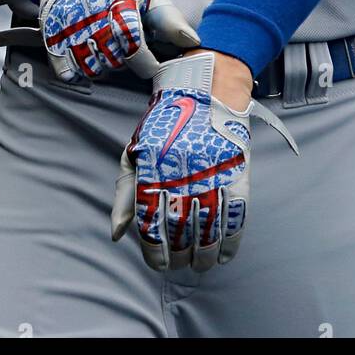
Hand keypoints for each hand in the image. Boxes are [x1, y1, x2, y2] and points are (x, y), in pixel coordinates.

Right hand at [38, 0, 199, 82]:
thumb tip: (193, 43)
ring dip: (103, 66)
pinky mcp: (53, 40)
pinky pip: (69, 73)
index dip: (146, 62)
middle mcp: (93, 15)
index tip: (152, 66)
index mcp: (119, 2)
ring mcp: (70, 29)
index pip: (133, 44)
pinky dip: (77, 72)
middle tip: (124, 47)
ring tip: (105, 48)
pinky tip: (84, 57)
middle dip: (125, 61)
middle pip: (116, 61)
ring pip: (94, 69)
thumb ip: (170, 20)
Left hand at [111, 51, 296, 271]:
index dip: (154, 250)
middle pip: (180, 229)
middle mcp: (181, 169)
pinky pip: (236, 214)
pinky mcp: (237, 169)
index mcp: (153, 164)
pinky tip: (223, 255)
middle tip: (181, 266)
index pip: (150, 221)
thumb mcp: (136, 151)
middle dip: (180, 256)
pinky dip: (231, 240)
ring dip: (204, 254)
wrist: (206, 88)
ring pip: (209, 227)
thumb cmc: (166, 124)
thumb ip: (125, 193)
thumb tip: (117, 233)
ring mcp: (212, 169)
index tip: (158, 264)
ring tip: (200, 265)